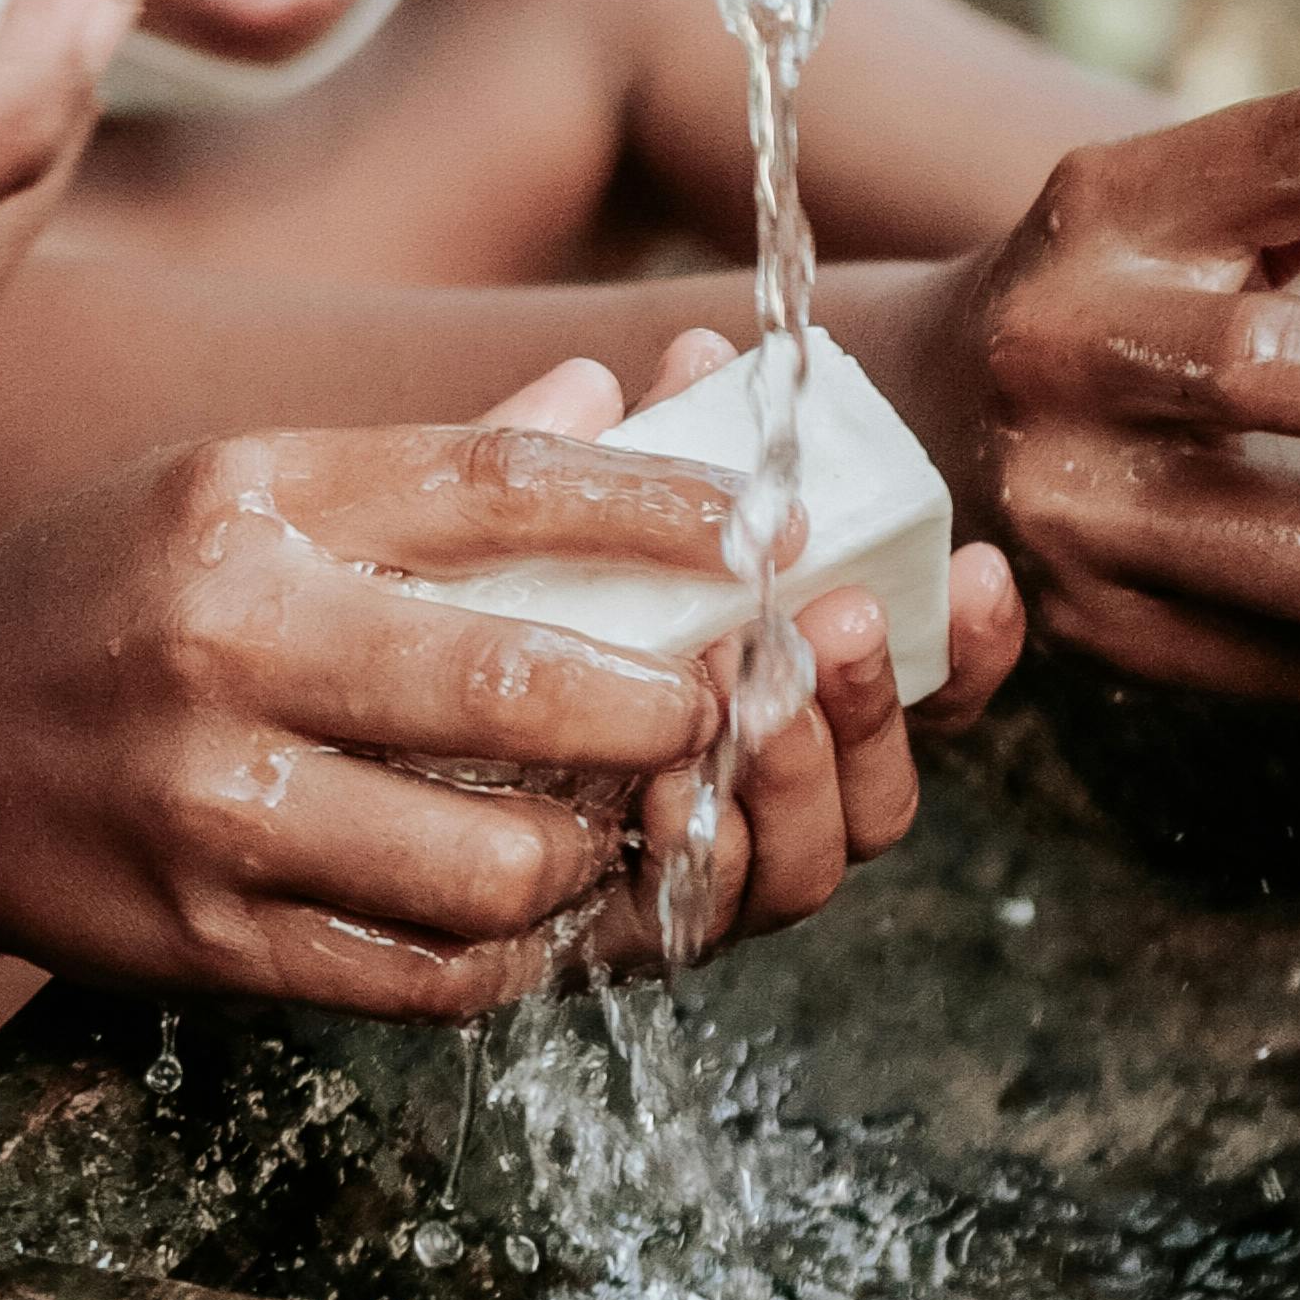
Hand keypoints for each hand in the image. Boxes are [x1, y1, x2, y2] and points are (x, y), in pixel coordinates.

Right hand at [0, 411, 804, 1018]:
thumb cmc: (104, 597)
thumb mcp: (234, 485)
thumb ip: (427, 464)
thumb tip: (613, 398)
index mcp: (244, 500)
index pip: (497, 484)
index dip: (659, 507)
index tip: (760, 529)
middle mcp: (226, 644)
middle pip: (513, 684)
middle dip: (662, 703)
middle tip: (714, 704)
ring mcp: (213, 810)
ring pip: (489, 863)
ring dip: (594, 853)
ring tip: (620, 822)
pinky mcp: (211, 945)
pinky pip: (425, 974)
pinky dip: (512, 948)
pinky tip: (534, 906)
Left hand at [489, 339, 1023, 940]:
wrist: (324, 753)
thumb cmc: (447, 625)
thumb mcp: (518, 531)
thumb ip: (601, 463)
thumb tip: (674, 360)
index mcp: (770, 710)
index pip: (914, 695)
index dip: (968, 648)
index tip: (976, 569)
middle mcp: (755, 808)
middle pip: (878, 793)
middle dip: (874, 704)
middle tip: (832, 620)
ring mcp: (693, 881)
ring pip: (808, 862)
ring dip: (794, 772)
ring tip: (750, 691)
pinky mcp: (617, 938)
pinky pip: (698, 919)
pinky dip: (704, 851)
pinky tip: (666, 785)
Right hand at [887, 85, 1299, 708]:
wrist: (912, 424)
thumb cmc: (1146, 295)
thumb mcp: (1231, 209)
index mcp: (1114, 202)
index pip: (1297, 144)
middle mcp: (1067, 335)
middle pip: (1277, 365)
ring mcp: (1063, 491)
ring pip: (1295, 549)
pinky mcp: (1082, 619)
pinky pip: (1287, 658)